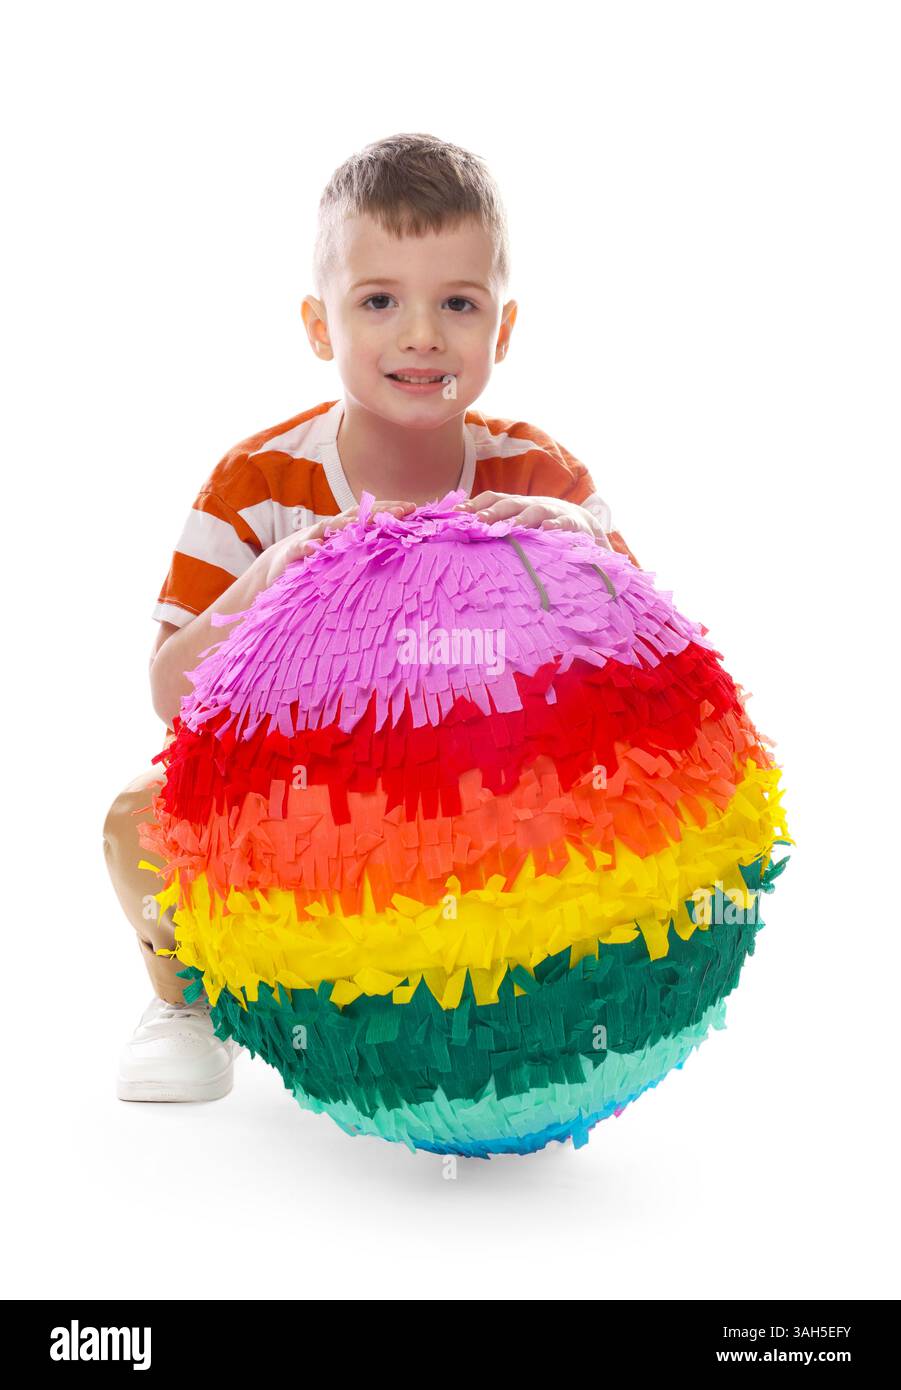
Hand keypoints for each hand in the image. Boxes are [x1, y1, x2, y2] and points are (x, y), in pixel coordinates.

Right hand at [251, 499, 415, 590]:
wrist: (279, 567)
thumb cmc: (317, 562)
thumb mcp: (343, 555)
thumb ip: (365, 549)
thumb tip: (397, 548)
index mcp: (344, 529)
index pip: (369, 514)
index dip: (389, 509)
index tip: (413, 508)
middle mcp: (329, 529)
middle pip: (356, 516)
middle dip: (379, 512)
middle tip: (403, 511)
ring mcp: (310, 539)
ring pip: (329, 528)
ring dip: (346, 524)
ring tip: (366, 522)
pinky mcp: (292, 554)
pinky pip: (299, 549)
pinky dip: (306, 547)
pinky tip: (314, 547)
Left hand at [455, 491, 605, 539]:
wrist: (579, 523)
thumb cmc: (538, 524)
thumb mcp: (517, 521)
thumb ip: (494, 523)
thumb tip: (459, 526)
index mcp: (514, 504)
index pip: (492, 498)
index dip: (475, 504)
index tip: (456, 513)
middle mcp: (530, 505)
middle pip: (509, 504)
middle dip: (494, 512)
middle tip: (479, 521)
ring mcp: (551, 512)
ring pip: (535, 511)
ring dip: (523, 518)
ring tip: (512, 527)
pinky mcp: (571, 524)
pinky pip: (564, 523)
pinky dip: (556, 525)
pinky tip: (547, 529)